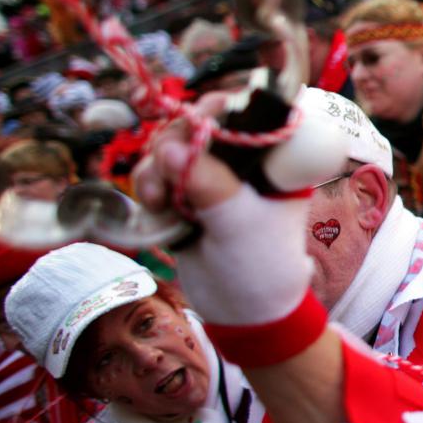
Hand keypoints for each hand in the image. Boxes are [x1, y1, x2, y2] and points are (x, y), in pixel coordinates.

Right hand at [132, 92, 313, 327]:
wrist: (242, 311)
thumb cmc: (258, 266)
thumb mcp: (240, 224)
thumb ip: (210, 185)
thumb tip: (171, 149)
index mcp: (275, 160)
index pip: (250, 111)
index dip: (219, 110)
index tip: (197, 127)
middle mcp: (244, 161)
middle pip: (202, 122)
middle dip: (177, 140)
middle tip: (168, 166)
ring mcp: (212, 175)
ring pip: (172, 144)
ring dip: (156, 165)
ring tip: (162, 199)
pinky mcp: (185, 192)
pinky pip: (156, 169)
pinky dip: (148, 181)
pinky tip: (155, 205)